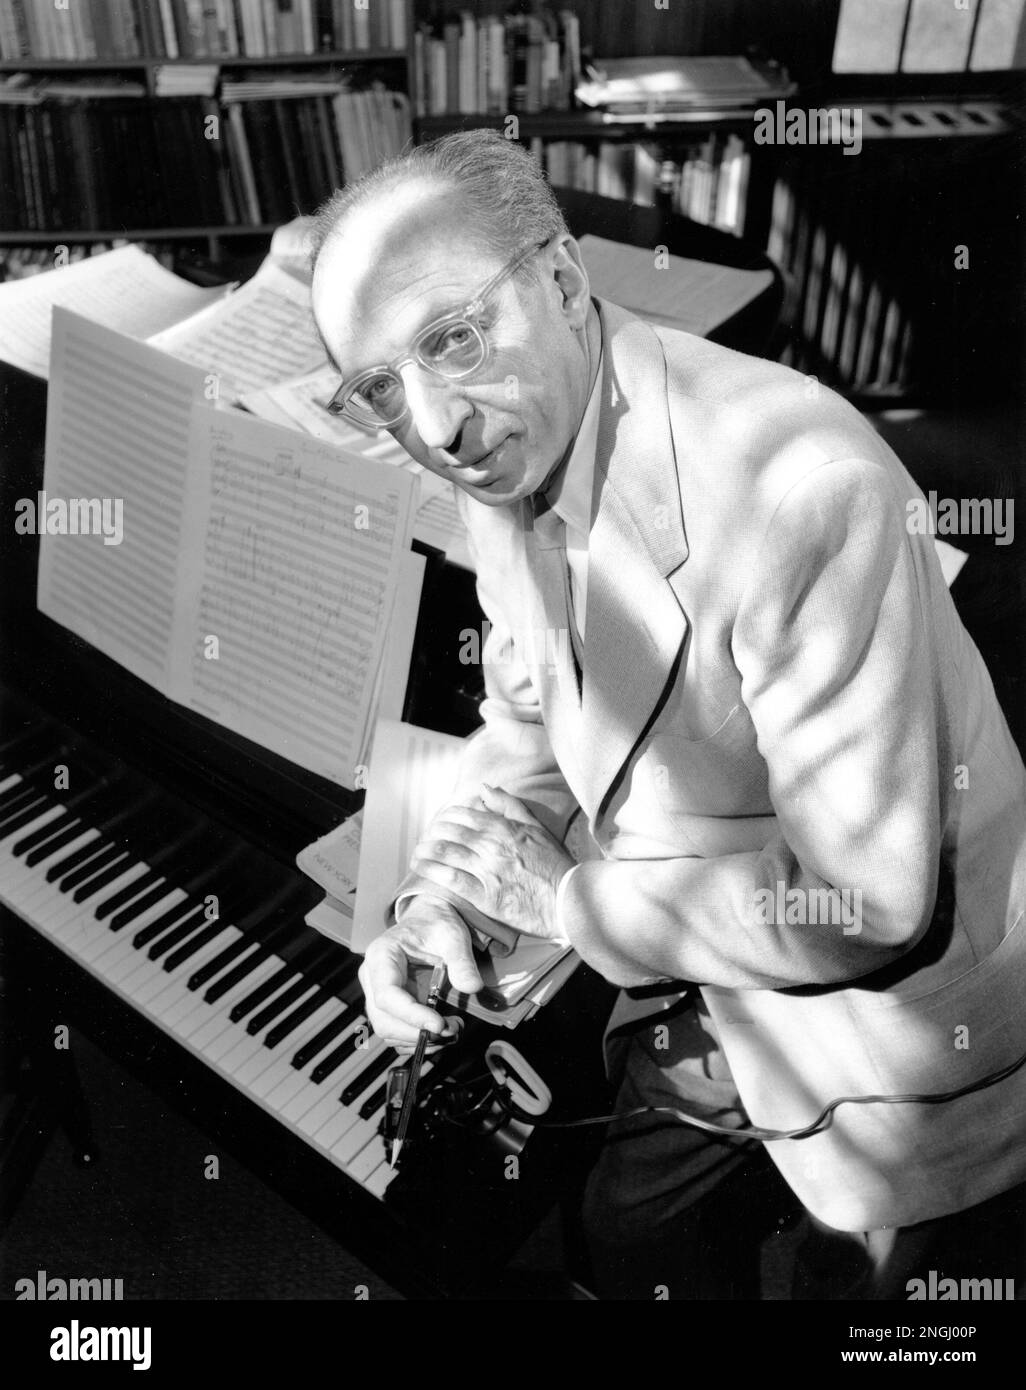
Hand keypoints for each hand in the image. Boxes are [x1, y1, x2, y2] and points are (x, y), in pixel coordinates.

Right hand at [358, 893, 481, 1050]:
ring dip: (420, 1039)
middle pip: (383, 1020)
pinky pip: (395, 1032)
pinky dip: (417, 1039)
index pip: (387, 995)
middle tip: (453, 1029)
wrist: (429, 921)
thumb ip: (462, 961)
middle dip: (418, 1032)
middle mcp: (372, 977)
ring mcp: (377, 993)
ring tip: (453, 1030)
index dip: (411, 1016)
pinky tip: (441, 1033)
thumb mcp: (453, 936)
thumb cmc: (436, 925)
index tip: (439, 1025)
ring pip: (388, 1031)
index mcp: (381, 955)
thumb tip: (472, 987)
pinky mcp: (388, 1006)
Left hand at [408, 784, 574, 939]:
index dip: (445, 818)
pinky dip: (430, 871)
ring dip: (424, 850)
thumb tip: (485, 789)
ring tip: (417, 853)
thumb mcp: (536, 827)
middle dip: (431, 834)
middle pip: (449, 833)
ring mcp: (487, 871)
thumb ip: (509, 806)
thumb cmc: (555, 865)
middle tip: (425, 840)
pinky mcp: (485, 896)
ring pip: (445, 853)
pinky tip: (420, 868)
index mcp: (504, 828)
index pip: (463, 815)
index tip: (439, 825)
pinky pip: (449, 879)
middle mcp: (493, 846)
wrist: (570, 901)